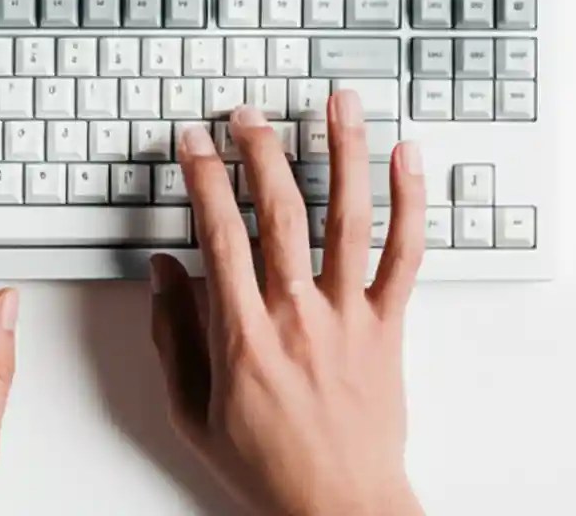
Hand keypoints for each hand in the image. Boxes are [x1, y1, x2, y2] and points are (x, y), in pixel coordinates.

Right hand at [150, 91, 424, 515]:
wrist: (339, 506)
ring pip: (346, 218)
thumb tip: (164, 272)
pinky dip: (412, 202)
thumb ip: (173, 337)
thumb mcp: (192, 412)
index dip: (202, 178)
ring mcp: (349, 317)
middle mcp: (298, 315)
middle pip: (278, 212)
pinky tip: (408, 157)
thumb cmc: (266, 464)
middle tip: (246, 114)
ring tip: (337, 101)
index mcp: (243, 335)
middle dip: (259, 151)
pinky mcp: (389, 325)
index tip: (192, 143)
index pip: (218, 234)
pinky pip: (406, 255)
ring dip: (341, 151)